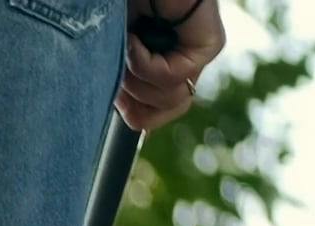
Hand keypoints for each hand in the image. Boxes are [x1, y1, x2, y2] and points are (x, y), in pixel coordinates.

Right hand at [118, 0, 222, 130]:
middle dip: (129, 98)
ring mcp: (196, 55)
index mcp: (156, 67)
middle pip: (157, 114)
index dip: (130, 114)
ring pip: (167, 99)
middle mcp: (179, 63)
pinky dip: (144, 61)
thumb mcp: (105, 55)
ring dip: (134, 77)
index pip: (150, 116)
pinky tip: (135, 36)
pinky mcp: (209, 45)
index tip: (114, 97)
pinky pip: (174, 76)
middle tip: (117, 66)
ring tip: (126, 44)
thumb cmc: (109, 12)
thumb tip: (126, 124)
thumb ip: (113, 82)